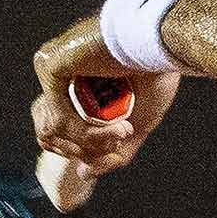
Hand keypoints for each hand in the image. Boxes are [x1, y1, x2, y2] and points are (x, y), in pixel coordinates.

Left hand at [31, 12, 181, 175]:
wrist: (166, 44)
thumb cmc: (156, 72)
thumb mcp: (136, 122)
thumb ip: (110, 149)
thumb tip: (83, 173)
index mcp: (73, 79)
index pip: (58, 127)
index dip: (84, 146)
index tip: (119, 141)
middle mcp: (58, 72)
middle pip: (50, 132)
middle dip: (87, 147)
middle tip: (120, 139)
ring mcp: (51, 67)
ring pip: (52, 129)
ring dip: (90, 142)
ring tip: (122, 133)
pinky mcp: (51, 65)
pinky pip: (58, 119)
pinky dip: (88, 133)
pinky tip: (117, 128)